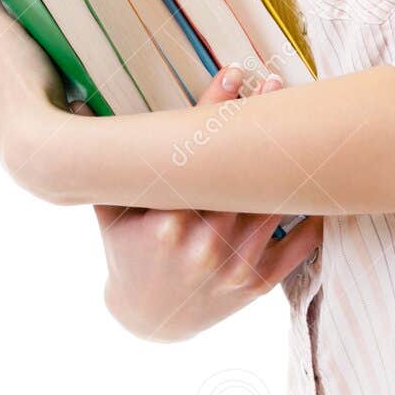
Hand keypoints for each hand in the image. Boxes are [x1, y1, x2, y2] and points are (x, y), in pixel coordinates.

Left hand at [0, 0, 71, 194]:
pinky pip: (50, 124)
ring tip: (72, 79)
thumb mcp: (2, 32)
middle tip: (59, 45)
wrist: (44, 153)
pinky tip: (79, 111)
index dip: (13, 26)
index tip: (33, 16)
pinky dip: (62, 115)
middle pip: (10, 71)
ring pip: (30, 100)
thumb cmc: (22, 88)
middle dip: (32, 60)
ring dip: (47, 91)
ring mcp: (11, 129)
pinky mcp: (35, 149)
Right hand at [93, 68, 323, 341]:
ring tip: (301, 124)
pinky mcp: (258, 283)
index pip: (195, 153)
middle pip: (240, 172)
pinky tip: (321, 183)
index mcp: (168, 221)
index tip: (233, 73)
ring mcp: (235, 265)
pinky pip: (298, 245)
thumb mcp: (110, 211)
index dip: (215, 107)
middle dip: (258, 125)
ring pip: (274, 203)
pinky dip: (314, 216)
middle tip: (275, 85)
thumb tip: (73, 109)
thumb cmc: (128, 253)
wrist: (148, 321)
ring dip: (288, 163)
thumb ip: (101, 165)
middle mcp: (205, 243)